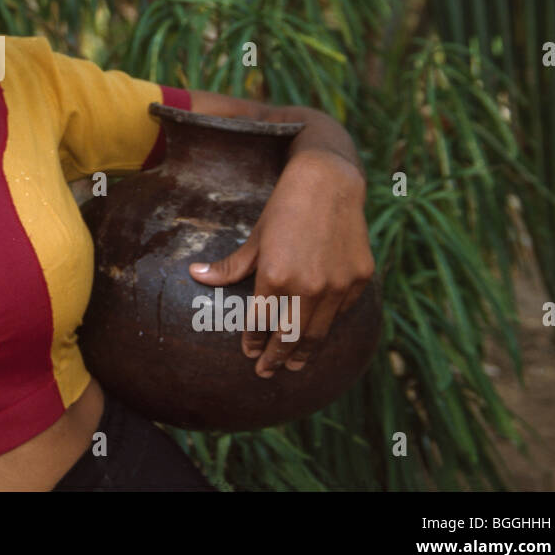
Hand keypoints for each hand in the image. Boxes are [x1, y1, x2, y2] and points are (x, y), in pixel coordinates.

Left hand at [187, 149, 374, 377]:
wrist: (329, 183)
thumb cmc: (285, 209)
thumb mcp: (255, 239)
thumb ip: (230, 267)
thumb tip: (195, 275)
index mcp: (276, 278)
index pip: (261, 323)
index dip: (253, 341)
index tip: (248, 352)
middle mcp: (308, 288)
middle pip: (289, 337)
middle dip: (276, 358)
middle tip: (266, 371)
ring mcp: (337, 286)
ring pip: (317, 332)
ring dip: (302, 352)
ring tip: (294, 365)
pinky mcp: (359, 280)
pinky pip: (340, 313)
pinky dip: (327, 326)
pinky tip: (317, 334)